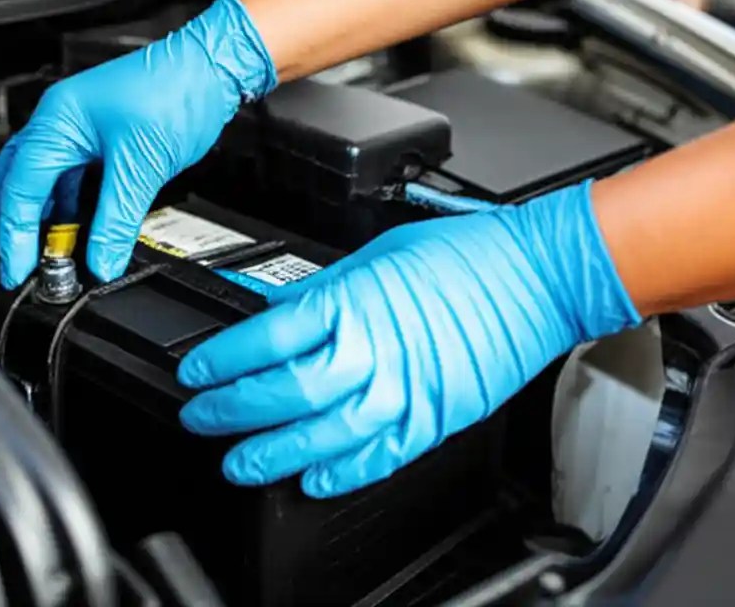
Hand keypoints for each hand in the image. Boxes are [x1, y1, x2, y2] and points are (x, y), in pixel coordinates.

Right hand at [0, 0, 275, 287]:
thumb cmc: (178, 89)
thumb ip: (116, 221)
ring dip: (33, 221)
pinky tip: (66, 233)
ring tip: (25, 257)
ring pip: (41, 183)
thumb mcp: (141, 166)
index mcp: (57, 122)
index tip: (13, 271)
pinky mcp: (101, 138)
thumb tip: (101, 262)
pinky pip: (69, 180)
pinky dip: (63, 210)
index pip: (20, 189)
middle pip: (14, 183)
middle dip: (0, 228)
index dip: (14, 235)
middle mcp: (60, 123)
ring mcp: (79, 129)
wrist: (214, 65)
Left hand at [176, 181, 639, 497]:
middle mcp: (376, 350)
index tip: (197, 373)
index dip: (222, 361)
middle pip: (285, 391)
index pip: (267, 338)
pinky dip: (343, 473)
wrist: (537, 276)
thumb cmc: (465, 256)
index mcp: (354, 302)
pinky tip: (312, 480)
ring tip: (239, 463)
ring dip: (275, 453)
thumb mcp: (375, 255)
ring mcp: (407, 390)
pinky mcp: (435, 419)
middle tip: (201, 418)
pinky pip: (380, 456)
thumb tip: (277, 314)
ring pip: (325, 434)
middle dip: (232, 410)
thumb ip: (323, 292)